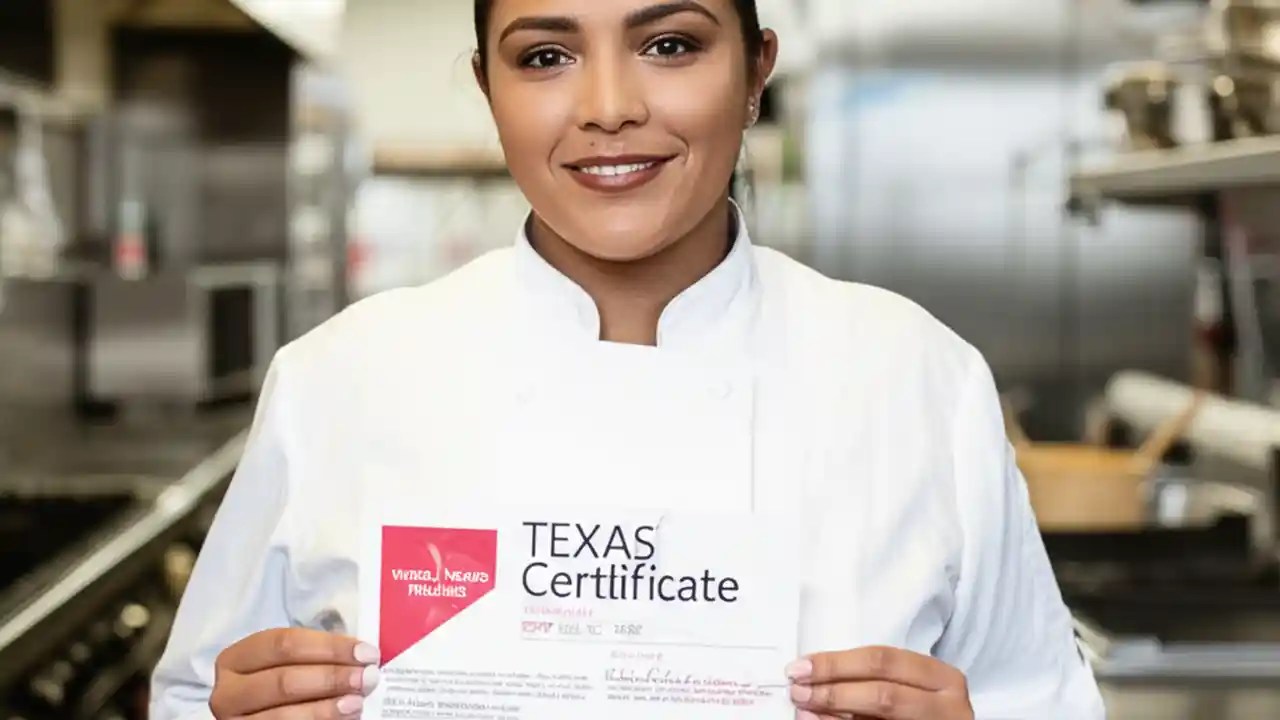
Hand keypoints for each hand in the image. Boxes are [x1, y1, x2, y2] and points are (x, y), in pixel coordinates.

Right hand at [210, 628, 380, 718]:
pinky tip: (344, 719)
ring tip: (357, 703)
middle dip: (331, 677)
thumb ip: (317, 657)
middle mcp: (227, 692)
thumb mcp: (291, 665)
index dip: (329, 647)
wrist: (269, 714)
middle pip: (284, 680)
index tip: (366, 652)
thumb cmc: (284, 683)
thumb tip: (362, 656)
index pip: (284, 644)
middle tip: (367, 678)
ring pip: (283, 715)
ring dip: (326, 709)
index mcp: (236, 659)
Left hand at [786, 646, 972, 719]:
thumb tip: (811, 672)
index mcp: (943, 677)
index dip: (837, 663)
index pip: (884, 660)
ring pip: (879, 716)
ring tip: (803, 709)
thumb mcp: (908, 685)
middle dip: (833, 690)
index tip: (800, 666)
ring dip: (833, 713)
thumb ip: (870, 678)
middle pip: (882, 693)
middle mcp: (948, 705)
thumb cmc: (922, 705)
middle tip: (797, 690)